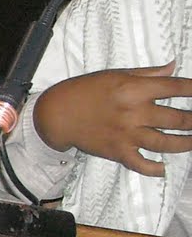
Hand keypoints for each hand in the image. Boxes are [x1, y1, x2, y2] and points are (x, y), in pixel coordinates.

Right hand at [33, 63, 191, 176]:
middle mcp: (135, 112)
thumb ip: (148, 73)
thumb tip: (174, 67)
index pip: (176, 87)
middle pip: (178, 119)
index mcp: (135, 89)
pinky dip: (155, 169)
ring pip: (166, 143)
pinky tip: (165, 168)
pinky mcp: (117, 151)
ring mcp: (127, 135)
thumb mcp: (115, 75)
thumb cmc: (85, 90)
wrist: (57, 114)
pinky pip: (141, 164)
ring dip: (186, 143)